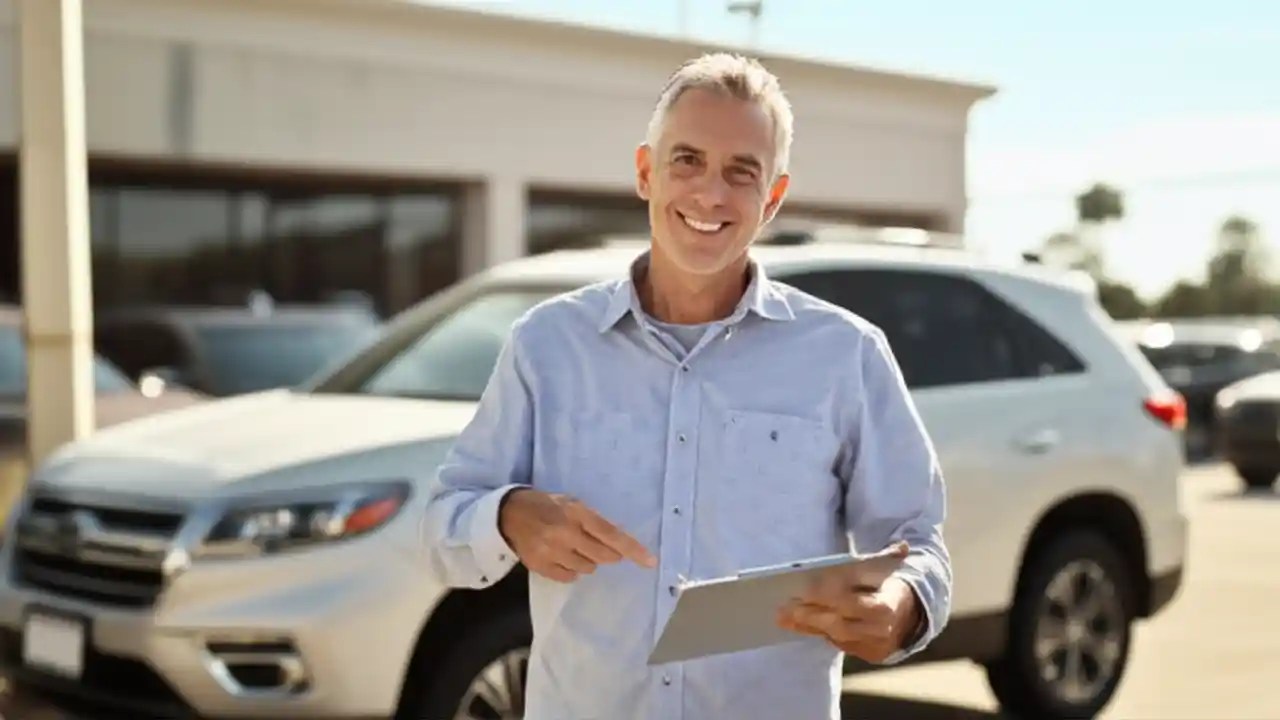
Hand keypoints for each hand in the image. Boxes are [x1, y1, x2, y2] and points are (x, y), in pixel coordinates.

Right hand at [498, 488, 656, 581]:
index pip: (611, 535)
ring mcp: (551, 552)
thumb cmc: (547, 505)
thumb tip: (620, 543)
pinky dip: (571, 570)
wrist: (509, 513)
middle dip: (608, 554)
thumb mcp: (572, 504)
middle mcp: (565, 533)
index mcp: (576, 514)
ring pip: (587, 568)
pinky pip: (569, 577)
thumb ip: (595, 521)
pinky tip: (562, 557)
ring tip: (573, 547)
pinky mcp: (540, 566)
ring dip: (587, 561)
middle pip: (603, 556)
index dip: (632, 549)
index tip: (650, 562)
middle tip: (597, 545)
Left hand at [775, 544, 921, 662]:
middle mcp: (881, 631)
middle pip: (839, 623)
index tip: (807, 588)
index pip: (854, 602)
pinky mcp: (865, 653)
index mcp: (888, 607)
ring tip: (782, 615)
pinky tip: (794, 623)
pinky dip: (815, 632)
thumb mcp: (890, 569)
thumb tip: (903, 546)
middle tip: (785, 606)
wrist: (910, 614)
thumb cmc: (889, 584)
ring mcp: (872, 645)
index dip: (830, 595)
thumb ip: (889, 557)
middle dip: (810, 614)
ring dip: (806, 625)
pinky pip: (836, 643)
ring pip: (834, 635)